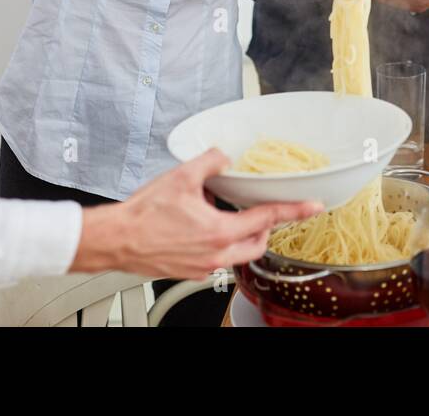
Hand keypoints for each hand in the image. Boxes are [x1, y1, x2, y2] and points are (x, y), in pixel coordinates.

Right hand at [70, 150, 321, 278]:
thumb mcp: (181, 177)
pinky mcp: (190, 272)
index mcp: (220, 231)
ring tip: (229, 216)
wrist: (115, 240)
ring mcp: (203, 266)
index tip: (313, 207)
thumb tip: (223, 156)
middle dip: (267, 228)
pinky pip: (217, 260)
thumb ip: (210, 161)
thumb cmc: (143, 215)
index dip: (294, 210)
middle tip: (266, 212)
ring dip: (243, 237)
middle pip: (258, 244)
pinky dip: (221, 244)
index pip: (267, 218)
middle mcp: (216, 254)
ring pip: (238, 255)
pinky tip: (204, 227)